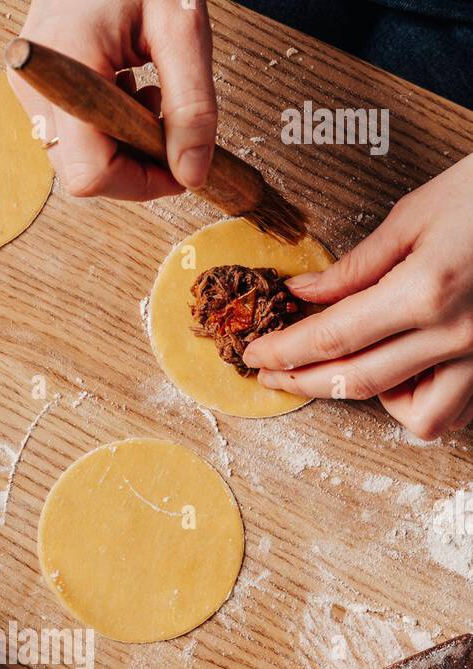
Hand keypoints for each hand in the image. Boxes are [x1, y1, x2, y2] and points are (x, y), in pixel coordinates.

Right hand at [10, 0, 216, 200]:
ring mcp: (33, 87)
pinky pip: (76, 136)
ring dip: (125, 145)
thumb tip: (193, 173)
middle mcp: (37, 83)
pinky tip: (129, 90)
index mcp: (66, 65)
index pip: (90, 173)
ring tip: (148, 95)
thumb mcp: (181, 27)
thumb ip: (192, 105)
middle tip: (168, 124)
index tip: (179, 166)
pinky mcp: (38, 87)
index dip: (140, 183)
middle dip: (135, 164)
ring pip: (80, 159)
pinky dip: (111, 129)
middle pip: (84, 173)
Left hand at [242, 154, 472, 439]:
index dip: (285, 352)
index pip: (333, 337)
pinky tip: (407, 371)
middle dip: (303, 382)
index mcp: (426, 291)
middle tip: (271, 375)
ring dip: (374, 399)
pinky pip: (455, 411)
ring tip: (355, 364)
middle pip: (357, 381)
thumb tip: (305, 295)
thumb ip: (357, 266)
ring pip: (416, 416)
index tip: (255, 356)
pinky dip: (424, 402)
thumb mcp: (416, 214)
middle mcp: (455, 334)